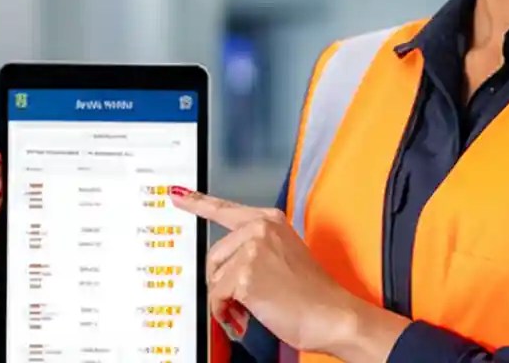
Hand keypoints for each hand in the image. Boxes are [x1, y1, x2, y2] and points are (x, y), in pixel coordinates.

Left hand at [169, 187, 409, 360]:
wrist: (331, 314)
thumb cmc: (311, 293)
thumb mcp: (285, 256)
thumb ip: (256, 249)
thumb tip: (224, 265)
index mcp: (270, 220)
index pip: (226, 209)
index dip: (197, 203)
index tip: (177, 194)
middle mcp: (260, 228)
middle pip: (214, 255)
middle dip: (221, 281)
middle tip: (241, 299)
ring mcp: (252, 250)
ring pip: (215, 278)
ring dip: (226, 299)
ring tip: (250, 308)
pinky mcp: (245, 274)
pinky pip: (217, 297)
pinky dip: (225, 312)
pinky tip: (245, 315)